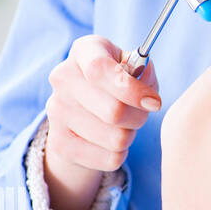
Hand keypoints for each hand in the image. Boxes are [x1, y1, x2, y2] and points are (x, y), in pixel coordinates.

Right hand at [46, 35, 161, 176]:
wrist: (84, 110)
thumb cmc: (119, 82)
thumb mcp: (135, 68)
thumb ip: (145, 74)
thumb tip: (148, 96)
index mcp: (84, 50)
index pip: (99, 70)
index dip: (132, 90)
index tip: (154, 102)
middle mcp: (63, 78)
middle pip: (114, 111)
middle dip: (140, 116)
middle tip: (141, 113)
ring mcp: (56, 112)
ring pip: (117, 139)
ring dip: (131, 135)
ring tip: (124, 124)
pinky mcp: (59, 143)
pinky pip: (110, 159)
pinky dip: (121, 153)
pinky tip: (111, 140)